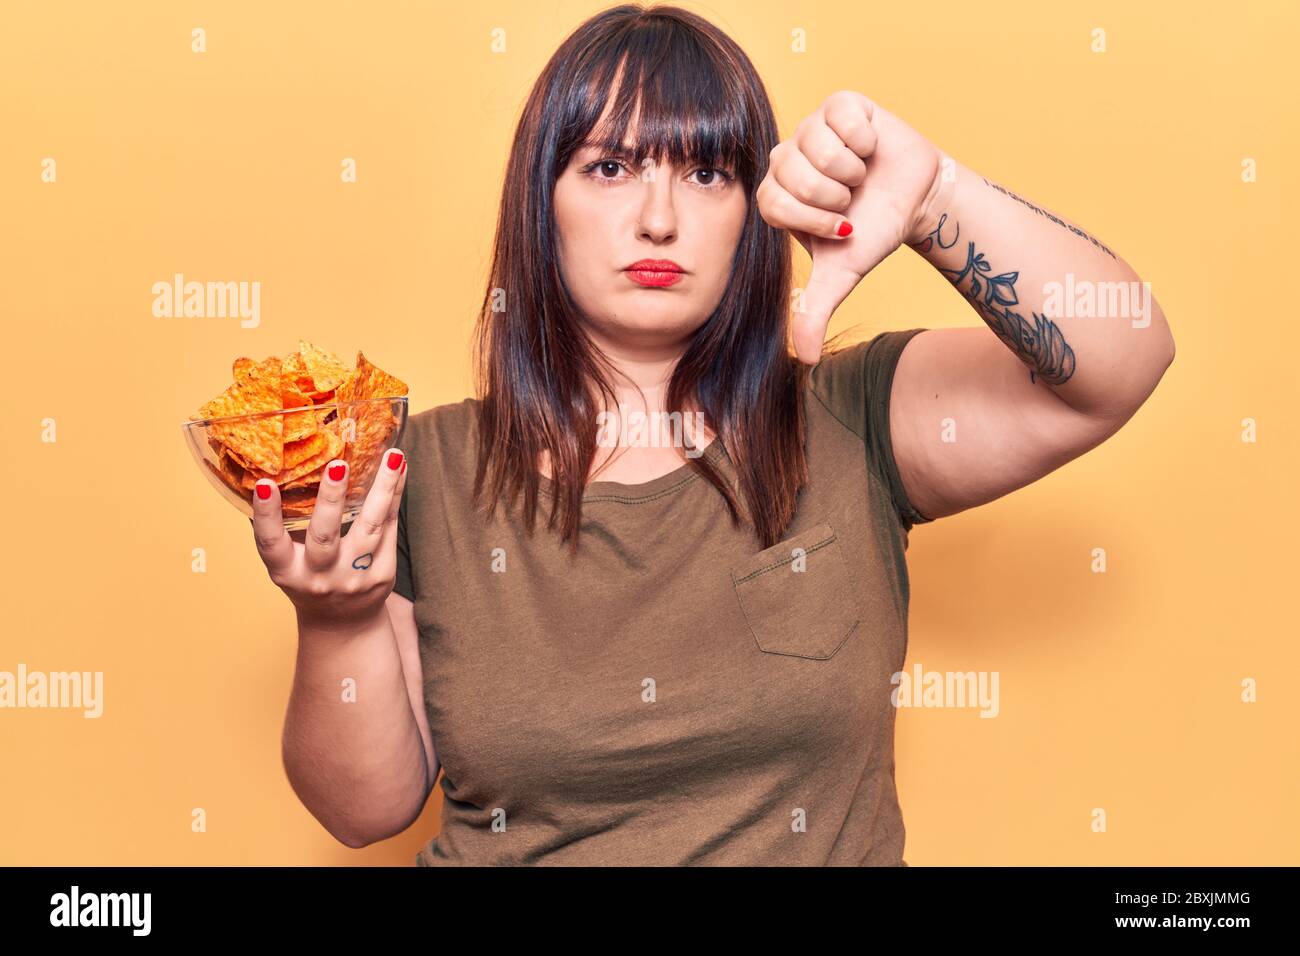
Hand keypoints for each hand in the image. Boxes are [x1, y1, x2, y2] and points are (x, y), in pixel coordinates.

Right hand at [250, 448, 408, 633]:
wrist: (342, 623)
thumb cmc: (309, 578)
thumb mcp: (287, 560)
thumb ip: (281, 525)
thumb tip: (268, 471)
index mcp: (288, 571)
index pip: (271, 543)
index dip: (266, 515)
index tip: (265, 484)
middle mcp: (320, 576)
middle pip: (326, 537)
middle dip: (331, 499)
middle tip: (338, 464)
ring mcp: (355, 576)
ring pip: (371, 528)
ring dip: (383, 488)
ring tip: (393, 457)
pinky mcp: (383, 573)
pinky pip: (390, 528)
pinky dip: (395, 496)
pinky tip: (400, 470)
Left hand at [757, 90, 944, 363]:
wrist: (916, 201)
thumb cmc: (871, 233)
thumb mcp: (842, 276)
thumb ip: (816, 312)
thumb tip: (805, 360)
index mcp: (775, 195)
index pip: (773, 202)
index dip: (812, 218)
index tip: (841, 227)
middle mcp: (786, 158)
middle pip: (794, 174)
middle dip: (834, 196)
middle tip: (852, 200)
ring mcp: (810, 128)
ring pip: (818, 146)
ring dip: (851, 170)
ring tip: (861, 177)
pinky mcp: (840, 104)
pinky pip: (841, 117)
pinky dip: (864, 140)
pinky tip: (870, 150)